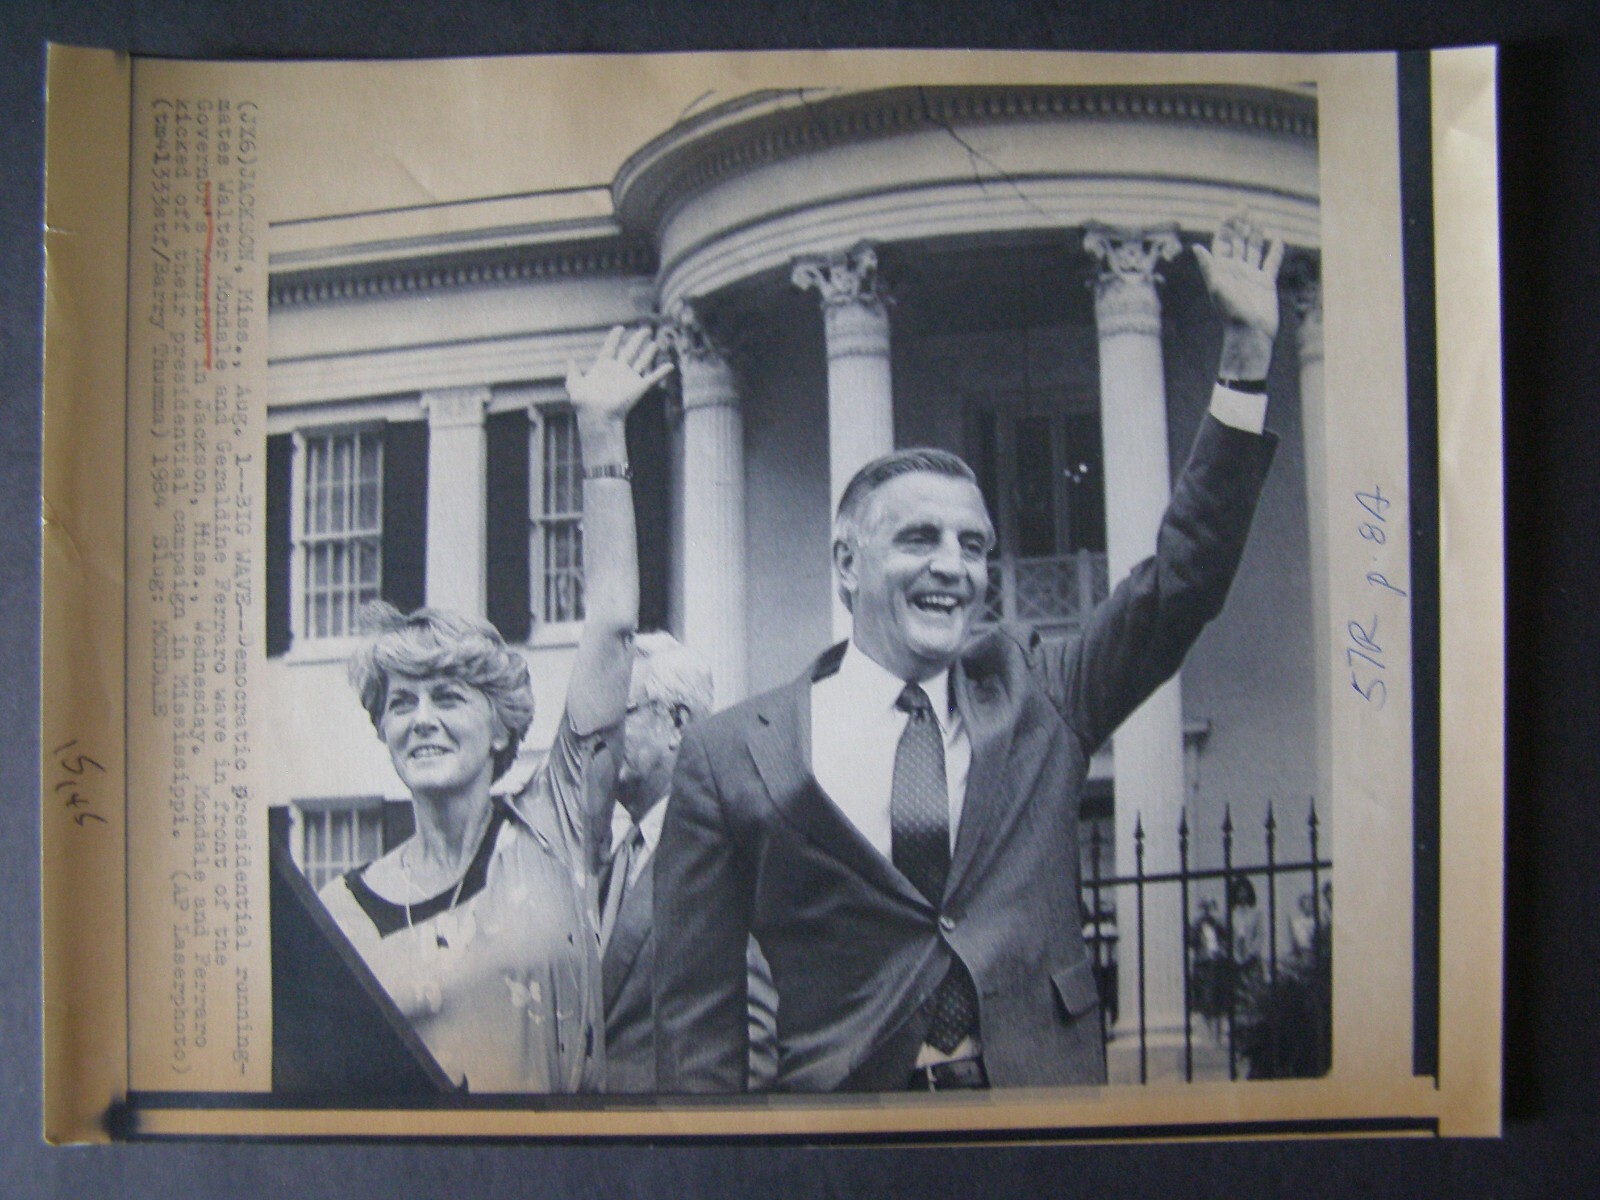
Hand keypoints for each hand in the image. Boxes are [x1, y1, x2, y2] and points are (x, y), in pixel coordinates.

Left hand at [566, 325, 674, 423]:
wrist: (598, 415)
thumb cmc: (585, 403)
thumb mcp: (574, 385)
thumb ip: (572, 373)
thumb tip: (570, 361)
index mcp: (603, 368)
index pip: (610, 348)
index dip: (615, 338)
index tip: (620, 328)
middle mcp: (618, 371)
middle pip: (630, 351)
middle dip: (637, 340)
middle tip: (645, 330)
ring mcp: (629, 379)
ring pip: (642, 361)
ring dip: (649, 352)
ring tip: (654, 343)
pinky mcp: (639, 387)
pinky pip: (653, 377)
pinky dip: (662, 372)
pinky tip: (670, 365)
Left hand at [1193, 213, 1283, 342]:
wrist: (1249, 334)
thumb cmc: (1231, 313)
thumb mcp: (1217, 287)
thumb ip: (1208, 267)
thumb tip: (1197, 248)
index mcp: (1222, 270)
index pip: (1223, 243)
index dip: (1226, 227)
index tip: (1230, 211)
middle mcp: (1235, 271)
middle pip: (1238, 243)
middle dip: (1240, 225)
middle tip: (1244, 207)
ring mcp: (1251, 276)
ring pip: (1254, 250)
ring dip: (1255, 234)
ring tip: (1257, 219)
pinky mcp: (1266, 283)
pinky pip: (1271, 263)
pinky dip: (1275, 251)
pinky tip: (1277, 238)